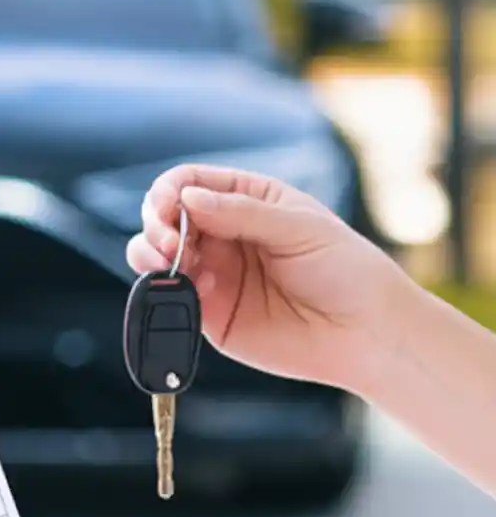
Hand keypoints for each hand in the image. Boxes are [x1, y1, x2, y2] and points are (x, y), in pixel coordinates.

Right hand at [126, 163, 409, 392]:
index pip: (189, 182)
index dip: (169, 190)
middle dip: (156, 224)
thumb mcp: (299, 228)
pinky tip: (198, 289)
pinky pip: (170, 297)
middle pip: (164, 217)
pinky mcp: (209, 313)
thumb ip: (241, 213)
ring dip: (150, 253)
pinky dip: (167, 289)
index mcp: (246, 201)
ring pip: (155, 255)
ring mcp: (212, 273)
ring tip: (172, 262)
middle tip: (169, 242)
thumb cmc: (346, 271)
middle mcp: (222, 234)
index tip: (168, 206)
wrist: (366, 334)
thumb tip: (186, 198)